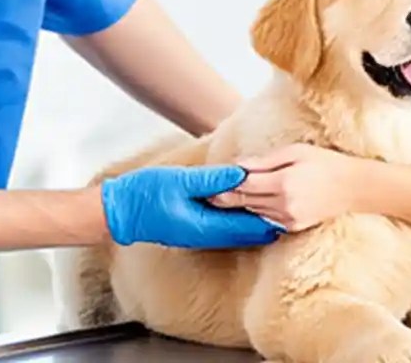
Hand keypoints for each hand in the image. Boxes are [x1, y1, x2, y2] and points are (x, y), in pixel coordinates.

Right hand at [100, 165, 283, 248]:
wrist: (118, 210)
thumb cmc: (144, 195)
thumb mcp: (180, 181)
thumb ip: (212, 180)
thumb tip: (242, 175)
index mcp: (204, 227)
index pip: (248, 228)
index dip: (272, 218)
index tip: (291, 206)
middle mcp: (205, 236)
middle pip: (246, 233)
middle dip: (268, 221)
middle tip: (291, 205)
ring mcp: (198, 234)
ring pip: (236, 231)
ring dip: (255, 219)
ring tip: (276, 204)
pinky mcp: (193, 228)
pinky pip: (224, 226)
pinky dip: (239, 216)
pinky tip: (246, 204)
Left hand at [212, 144, 361, 232]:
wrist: (354, 187)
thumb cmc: (325, 163)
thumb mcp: (296, 152)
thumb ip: (266, 161)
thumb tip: (240, 165)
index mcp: (283, 183)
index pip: (244, 186)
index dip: (225, 184)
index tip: (209, 182)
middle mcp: (284, 205)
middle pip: (245, 202)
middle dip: (224, 198)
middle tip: (204, 195)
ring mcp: (289, 219)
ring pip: (253, 213)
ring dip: (237, 207)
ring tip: (217, 201)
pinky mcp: (293, 227)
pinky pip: (266, 220)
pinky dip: (255, 213)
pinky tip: (243, 208)